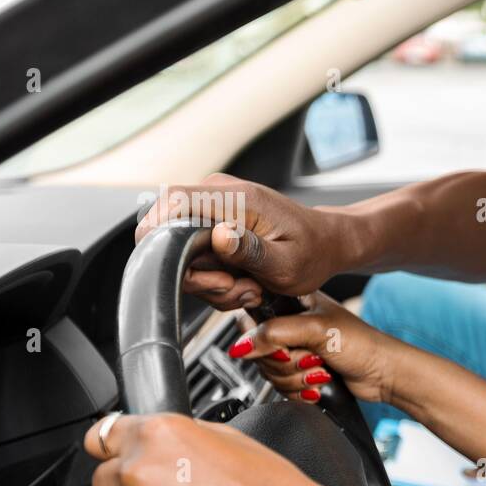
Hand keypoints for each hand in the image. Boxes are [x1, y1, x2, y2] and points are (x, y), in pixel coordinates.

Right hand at [134, 173, 349, 310]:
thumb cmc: (313, 252)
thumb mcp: (287, 263)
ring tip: (250, 287)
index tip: (182, 272)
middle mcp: (217, 196)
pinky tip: (245, 283)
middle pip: (171, 238)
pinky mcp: (211, 227)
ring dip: (213, 284)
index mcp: (236, 198)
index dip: (159, 237)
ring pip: (184, 257)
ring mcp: (211, 210)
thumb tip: (218, 237)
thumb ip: (251, 251)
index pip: (173, 202)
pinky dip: (217, 281)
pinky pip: (196, 261)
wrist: (326, 245)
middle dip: (201, 278)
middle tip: (237, 289)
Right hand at [233, 291, 401, 403]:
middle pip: (260, 351)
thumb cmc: (362, 345)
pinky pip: (282, 387)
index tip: (283, 346)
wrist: (384, 374)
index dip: (262, 337)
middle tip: (312, 358)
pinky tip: (318, 383)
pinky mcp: (301, 372)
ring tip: (320, 370)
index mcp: (293, 303)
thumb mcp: (316, 331)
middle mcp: (292, 325)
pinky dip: (299, 390)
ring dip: (296, 378)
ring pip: (270, 372)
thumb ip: (275, 334)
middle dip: (287, 363)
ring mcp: (297, 350)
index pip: (254, 318)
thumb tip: (241, 345)